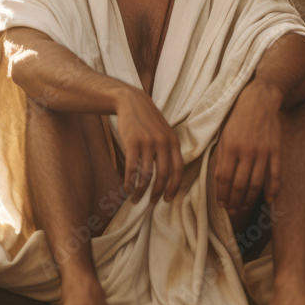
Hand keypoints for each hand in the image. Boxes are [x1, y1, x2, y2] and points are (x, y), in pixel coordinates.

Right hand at [114, 88, 183, 204]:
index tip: (168, 198)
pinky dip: (129, 181)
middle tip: (152, 202)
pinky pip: (132, 168)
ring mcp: (148, 142)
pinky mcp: (132, 142)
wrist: (131, 102)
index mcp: (173, 141)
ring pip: (146, 174)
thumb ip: (168, 150)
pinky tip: (126, 188)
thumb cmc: (147, 121)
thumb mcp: (164, 132)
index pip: (178, 169)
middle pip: (163, 175)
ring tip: (135, 198)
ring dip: (141, 190)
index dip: (174, 187)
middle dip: (157, 192)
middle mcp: (163, 142)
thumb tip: (168, 176)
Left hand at [213, 83, 283, 217]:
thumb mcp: (224, 135)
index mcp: (230, 147)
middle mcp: (246, 151)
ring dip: (250, 200)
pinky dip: (273, 189)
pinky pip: (275, 174)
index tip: (221, 204)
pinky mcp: (276, 150)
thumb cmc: (238, 118)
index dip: (222, 194)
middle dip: (235, 202)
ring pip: (256, 183)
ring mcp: (263, 152)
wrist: (260, 100)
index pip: (224, 178)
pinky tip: (270, 200)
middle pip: (240, 185)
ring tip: (245, 208)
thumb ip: (222, 157)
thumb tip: (220, 180)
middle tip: (232, 212)